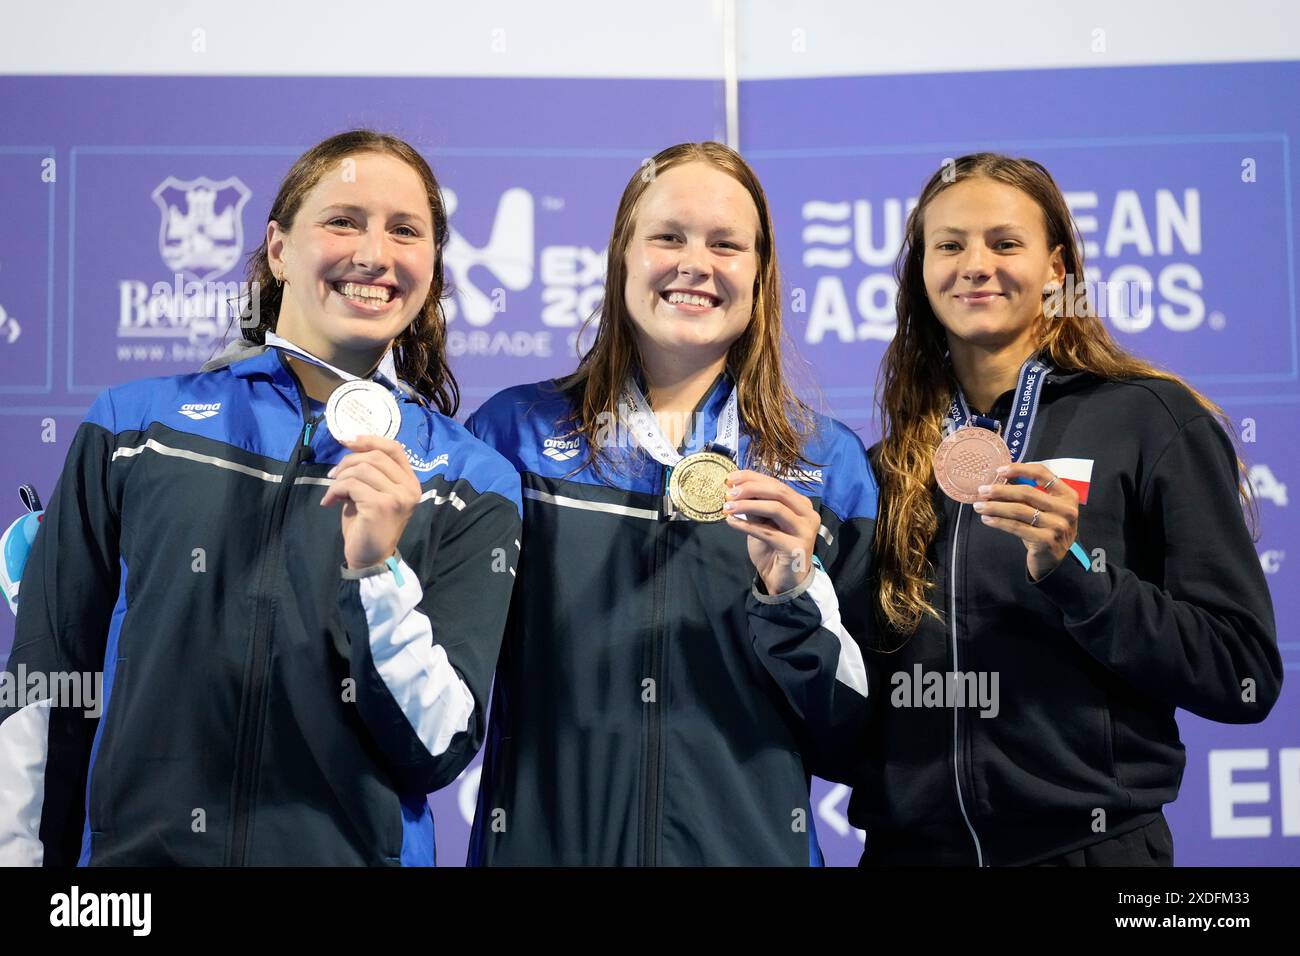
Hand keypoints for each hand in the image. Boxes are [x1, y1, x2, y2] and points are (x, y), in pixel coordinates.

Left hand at [319, 435, 421, 569]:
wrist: (370, 558)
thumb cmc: (369, 526)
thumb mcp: (372, 492)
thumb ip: (369, 472)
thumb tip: (349, 444)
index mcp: (410, 482)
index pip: (394, 448)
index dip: (370, 439)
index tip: (347, 440)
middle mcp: (409, 488)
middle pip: (375, 456)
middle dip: (348, 461)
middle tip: (334, 475)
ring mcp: (397, 497)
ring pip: (362, 469)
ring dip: (340, 478)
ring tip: (334, 492)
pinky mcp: (381, 505)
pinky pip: (351, 485)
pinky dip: (335, 490)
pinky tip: (329, 502)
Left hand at [722, 469, 820, 594]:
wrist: (784, 581)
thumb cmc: (774, 550)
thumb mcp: (764, 522)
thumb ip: (756, 505)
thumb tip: (735, 488)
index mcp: (802, 505)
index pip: (777, 484)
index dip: (753, 478)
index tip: (730, 478)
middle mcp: (808, 515)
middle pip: (778, 492)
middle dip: (750, 488)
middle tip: (728, 492)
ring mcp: (805, 531)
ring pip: (775, 508)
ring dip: (748, 505)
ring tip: (728, 507)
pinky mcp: (796, 548)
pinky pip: (768, 532)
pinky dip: (746, 525)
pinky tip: (731, 523)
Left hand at [972, 462, 1078, 580]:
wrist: (1055, 560)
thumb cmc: (1046, 528)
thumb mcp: (1046, 509)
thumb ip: (1029, 495)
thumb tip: (998, 480)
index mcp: (1067, 495)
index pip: (1043, 474)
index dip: (1020, 469)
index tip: (999, 470)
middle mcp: (1066, 509)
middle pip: (1027, 492)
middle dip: (1001, 490)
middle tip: (982, 490)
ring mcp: (1057, 526)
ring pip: (1019, 510)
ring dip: (995, 506)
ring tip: (978, 505)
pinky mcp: (1046, 540)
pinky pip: (1016, 527)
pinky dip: (998, 521)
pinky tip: (986, 518)